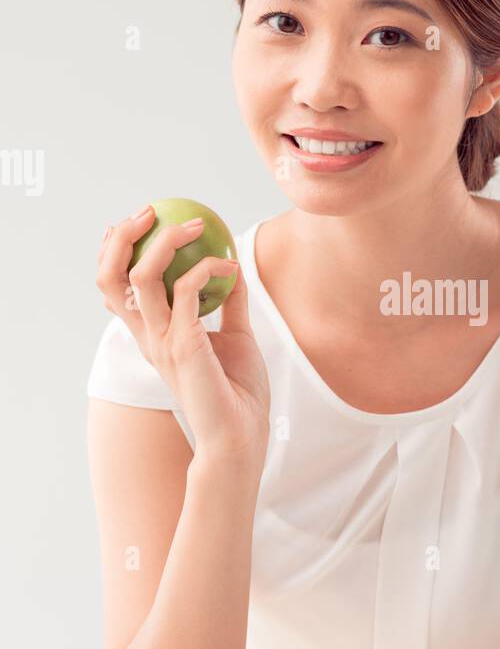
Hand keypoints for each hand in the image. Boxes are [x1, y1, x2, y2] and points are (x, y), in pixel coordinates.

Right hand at [96, 206, 270, 459]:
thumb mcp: (234, 337)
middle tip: (151, 211)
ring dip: (167, 241)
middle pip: (109, 276)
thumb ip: (228, 303)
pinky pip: (189, 291)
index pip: (113, 286)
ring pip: (141, 276)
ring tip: (197, 226)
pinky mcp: (184, 346)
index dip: (114, 250)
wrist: (241, 436)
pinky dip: (209, 268)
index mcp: (151, 334)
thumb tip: (233, 266)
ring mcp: (162, 341)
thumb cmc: (237, 393)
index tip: (140, 222)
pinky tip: (230, 265)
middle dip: (121, 237)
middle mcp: (148, 336)